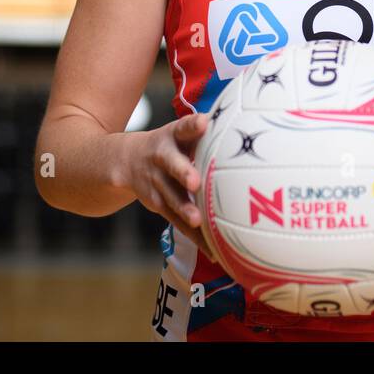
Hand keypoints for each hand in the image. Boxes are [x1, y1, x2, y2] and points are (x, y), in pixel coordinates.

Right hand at [126, 114, 217, 262]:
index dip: (193, 125)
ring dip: (184, 210)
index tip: (203, 123)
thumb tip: (244, 125)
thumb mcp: (183, 131)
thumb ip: (205, 130)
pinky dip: (195, 237)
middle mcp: (162, 158)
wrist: (128, 160)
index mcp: (172, 136)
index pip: (183, 127)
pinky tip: (213, 250)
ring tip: (199, 221)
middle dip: (183, 173)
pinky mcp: (159, 205)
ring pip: (171, 197)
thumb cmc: (172, 144)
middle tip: (195, 182)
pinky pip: (177, 221)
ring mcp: (157, 182)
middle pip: (172, 164)